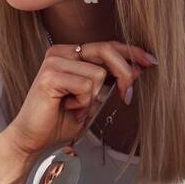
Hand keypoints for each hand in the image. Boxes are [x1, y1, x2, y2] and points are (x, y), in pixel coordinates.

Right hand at [0, 40, 156, 159]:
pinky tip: (69, 108)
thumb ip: (110, 81)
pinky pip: (85, 86)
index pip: (106, 45)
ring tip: (76, 107)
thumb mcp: (93, 98)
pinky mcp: (49, 76)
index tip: (151, 62)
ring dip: (93, 98)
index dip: (130, 53)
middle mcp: (60, 52)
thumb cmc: (60, 120)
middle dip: (123, 74)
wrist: (33, 138)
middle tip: (125, 96)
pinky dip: (83, 103)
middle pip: (106, 50)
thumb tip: (138, 67)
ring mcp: (53, 62)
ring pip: (97, 74)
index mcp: (70, 53)